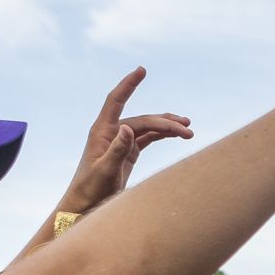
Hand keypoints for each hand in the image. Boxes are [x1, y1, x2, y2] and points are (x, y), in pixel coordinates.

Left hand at [54, 67, 193, 215]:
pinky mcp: (128, 152)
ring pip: (148, 127)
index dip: (129, 84)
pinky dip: (163, 135)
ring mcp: (121, 141)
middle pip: (142, 119)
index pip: (116, 100)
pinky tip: (177, 135)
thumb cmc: (92, 188)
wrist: (86, 204)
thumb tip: (127, 128)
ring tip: (188, 129)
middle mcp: (112, 132)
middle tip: (188, 129)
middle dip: (165, 121)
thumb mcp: (105, 171)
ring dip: (167, 127)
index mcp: (102, 131)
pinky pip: (148, 138)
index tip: (142, 70)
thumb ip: (117, 150)